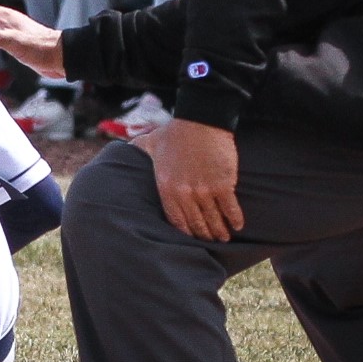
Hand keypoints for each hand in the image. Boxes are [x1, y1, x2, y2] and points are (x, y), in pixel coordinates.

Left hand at [131, 118, 243, 242]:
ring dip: (220, 231)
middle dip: (204, 235)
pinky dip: (235, 219)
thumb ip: (138, 149)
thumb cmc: (175, 132)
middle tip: (210, 241)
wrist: (200, 120)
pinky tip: (238, 225)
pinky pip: (230, 209)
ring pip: (213, 219)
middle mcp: (184, 194)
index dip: (185, 232)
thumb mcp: (150, 143)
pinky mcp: (223, 185)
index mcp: (166, 188)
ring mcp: (204, 190)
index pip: (175, 220)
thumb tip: (124, 149)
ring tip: (224, 237)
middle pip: (196, 224)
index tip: (190, 237)